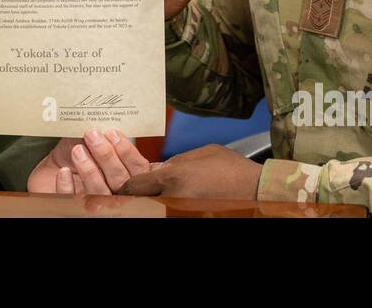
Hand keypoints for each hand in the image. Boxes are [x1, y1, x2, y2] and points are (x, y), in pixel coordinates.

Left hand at [27, 130, 156, 193]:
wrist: (48, 172)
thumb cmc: (73, 155)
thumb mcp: (86, 140)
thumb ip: (99, 134)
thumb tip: (103, 120)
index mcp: (125, 175)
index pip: (138, 170)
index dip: (128, 153)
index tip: (113, 133)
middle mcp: (114, 193)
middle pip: (120, 182)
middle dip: (107, 156)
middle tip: (92, 136)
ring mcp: (95, 203)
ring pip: (100, 193)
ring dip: (89, 169)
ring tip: (77, 150)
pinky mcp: (72, 207)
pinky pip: (74, 201)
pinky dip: (68, 186)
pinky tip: (64, 172)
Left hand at [118, 144, 260, 199]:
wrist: (257, 192)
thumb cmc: (231, 170)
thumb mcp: (200, 154)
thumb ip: (174, 162)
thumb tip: (156, 169)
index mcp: (172, 178)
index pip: (134, 185)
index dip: (125, 185)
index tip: (122, 183)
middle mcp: (172, 199)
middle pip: (138, 203)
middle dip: (127, 199)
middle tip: (114, 197)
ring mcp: (180, 212)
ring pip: (152, 210)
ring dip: (144, 205)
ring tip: (141, 197)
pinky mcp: (189, 217)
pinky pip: (169, 212)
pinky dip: (162, 208)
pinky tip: (164, 200)